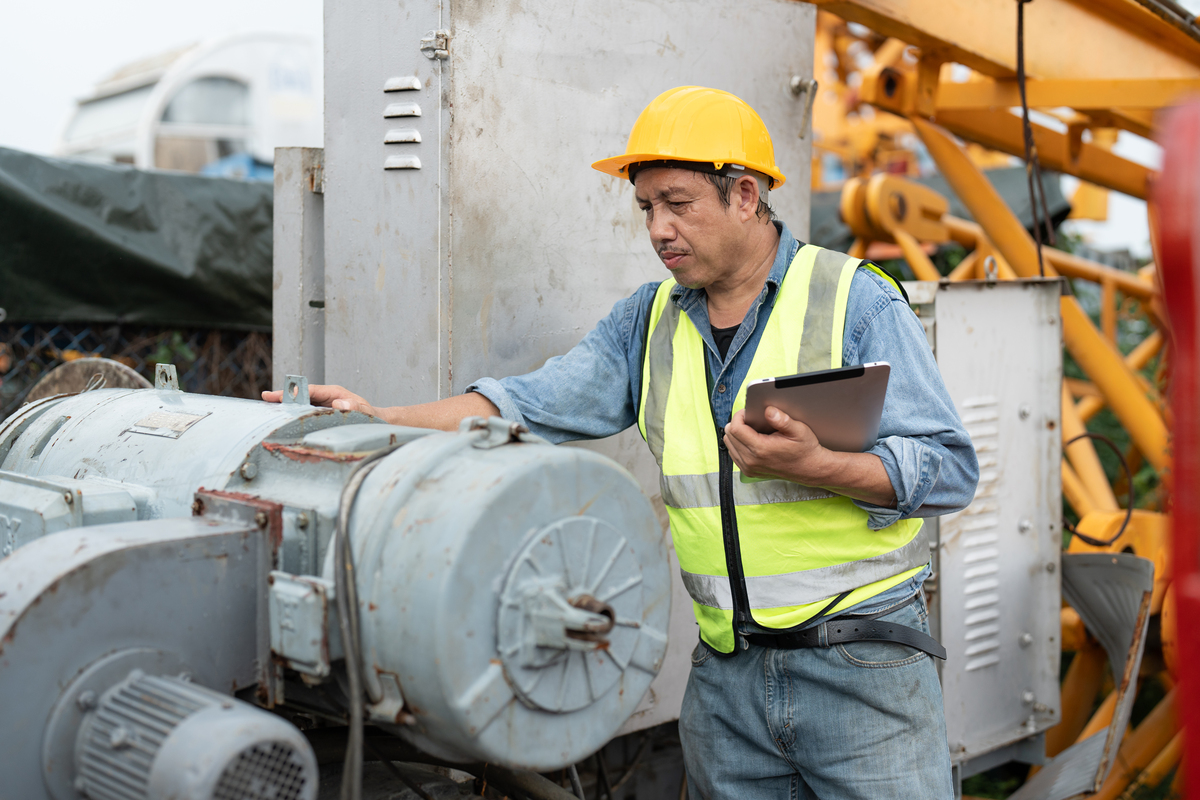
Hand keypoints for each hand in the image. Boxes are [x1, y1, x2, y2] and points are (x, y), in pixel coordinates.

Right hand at [261, 384, 379, 415]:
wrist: (376, 422)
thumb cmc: (370, 415)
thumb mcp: (365, 411)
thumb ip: (355, 407)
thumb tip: (340, 402)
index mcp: (333, 392)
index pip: (309, 390)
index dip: (293, 392)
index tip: (278, 395)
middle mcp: (325, 398)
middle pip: (301, 396)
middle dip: (284, 398)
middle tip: (265, 399)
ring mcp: (322, 407)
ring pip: (301, 407)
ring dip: (287, 410)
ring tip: (268, 413)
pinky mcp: (321, 416)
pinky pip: (306, 416)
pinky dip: (295, 419)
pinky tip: (283, 425)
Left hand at [723, 407, 830, 483]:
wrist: (810, 469)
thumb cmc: (805, 450)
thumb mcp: (798, 430)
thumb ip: (782, 420)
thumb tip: (768, 410)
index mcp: (761, 449)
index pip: (736, 429)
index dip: (739, 416)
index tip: (747, 412)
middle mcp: (751, 460)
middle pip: (729, 436)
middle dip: (737, 423)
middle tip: (750, 419)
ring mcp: (749, 468)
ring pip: (729, 445)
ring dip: (737, 434)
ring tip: (751, 429)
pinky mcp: (749, 471)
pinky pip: (734, 454)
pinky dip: (738, 444)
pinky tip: (750, 439)